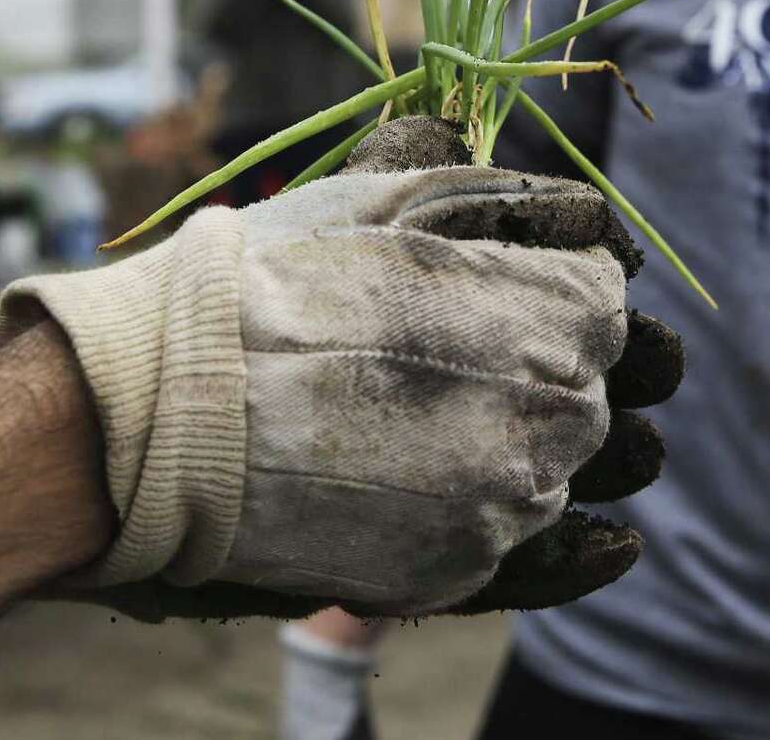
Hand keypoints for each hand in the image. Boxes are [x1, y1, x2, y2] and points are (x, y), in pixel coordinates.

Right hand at [0, 121, 681, 619]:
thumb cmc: (268, 285)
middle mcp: (555, 417)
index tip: (519, 280)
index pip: (607, 297)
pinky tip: (528, 505)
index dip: (560, 281)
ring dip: (538, 441)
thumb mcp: (384, 197)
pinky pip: (534, 551)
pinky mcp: (463, 571)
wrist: (162, 414)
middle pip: (596, 387)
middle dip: (555, 361)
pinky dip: (532, 525)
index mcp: (554, 314)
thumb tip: (586, 215)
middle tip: (477, 349)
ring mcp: (510, 506)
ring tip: (465, 420)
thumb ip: (500, 197)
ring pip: (568, 469)